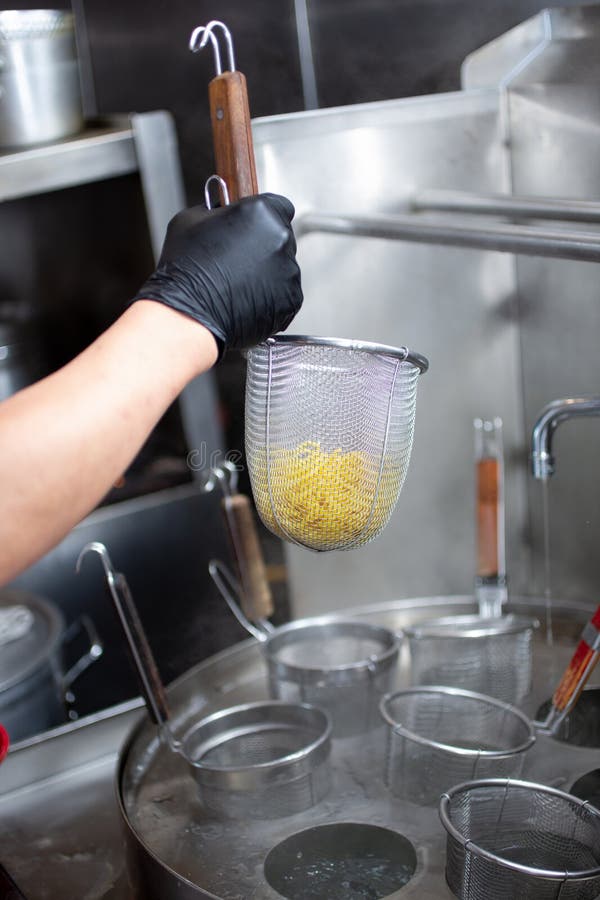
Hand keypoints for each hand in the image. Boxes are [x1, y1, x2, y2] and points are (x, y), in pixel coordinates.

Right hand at [131, 193, 302, 356]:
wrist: (189, 314)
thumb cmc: (186, 268)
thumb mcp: (192, 219)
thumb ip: (218, 210)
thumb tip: (224, 212)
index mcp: (262, 212)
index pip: (279, 206)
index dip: (265, 217)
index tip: (254, 228)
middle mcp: (281, 239)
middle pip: (281, 238)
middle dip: (264, 246)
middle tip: (239, 261)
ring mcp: (289, 271)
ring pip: (284, 267)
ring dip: (267, 273)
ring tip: (238, 284)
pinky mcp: (291, 300)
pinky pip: (285, 294)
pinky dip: (270, 298)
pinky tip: (245, 300)